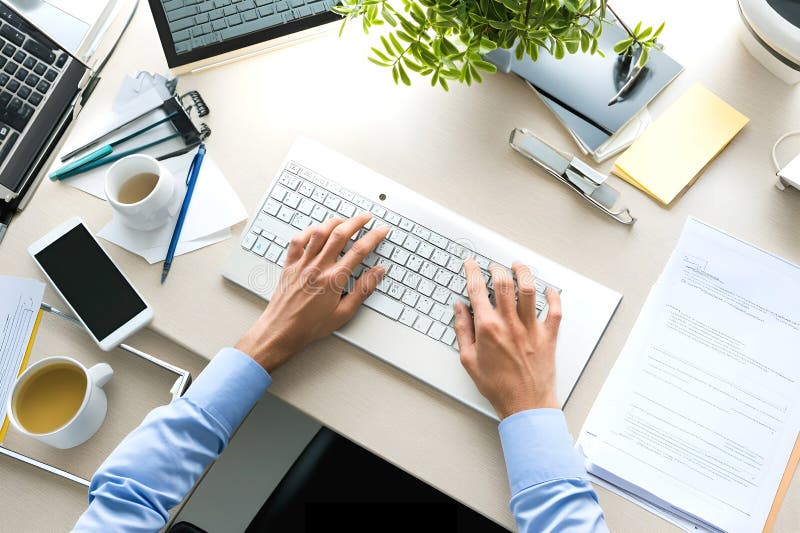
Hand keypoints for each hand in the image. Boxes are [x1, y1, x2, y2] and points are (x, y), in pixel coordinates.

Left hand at [236, 213, 389, 371]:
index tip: (382, 230)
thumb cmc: (310, 326)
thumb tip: (378, 273)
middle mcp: (318, 267)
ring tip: (344, 220)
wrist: (281, 331)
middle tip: (367, 217)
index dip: (374, 237)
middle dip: (356, 221)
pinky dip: (308, 231)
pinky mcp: (289, 265)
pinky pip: (298, 240)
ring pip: (319, 232)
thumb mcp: (343, 313)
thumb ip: (363, 290)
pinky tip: (316, 230)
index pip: (359, 251)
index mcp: (333, 279)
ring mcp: (302, 264)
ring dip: (334, 222)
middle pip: (340, 234)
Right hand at [454, 259, 561, 418]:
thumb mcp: (468, 359)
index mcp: (487, 328)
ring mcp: (531, 328)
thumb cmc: (497, 386)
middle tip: (493, 266)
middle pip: (504, 283)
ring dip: (523, 273)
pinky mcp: (548, 336)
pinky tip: (549, 290)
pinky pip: (554, 310)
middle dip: (497, 269)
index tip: (471, 264)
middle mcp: (510, 324)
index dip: (472, 272)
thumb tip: (459, 309)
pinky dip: (553, 297)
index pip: (477, 290)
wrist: (524, 405)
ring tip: (518, 266)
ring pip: (529, 290)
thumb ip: (462, 330)